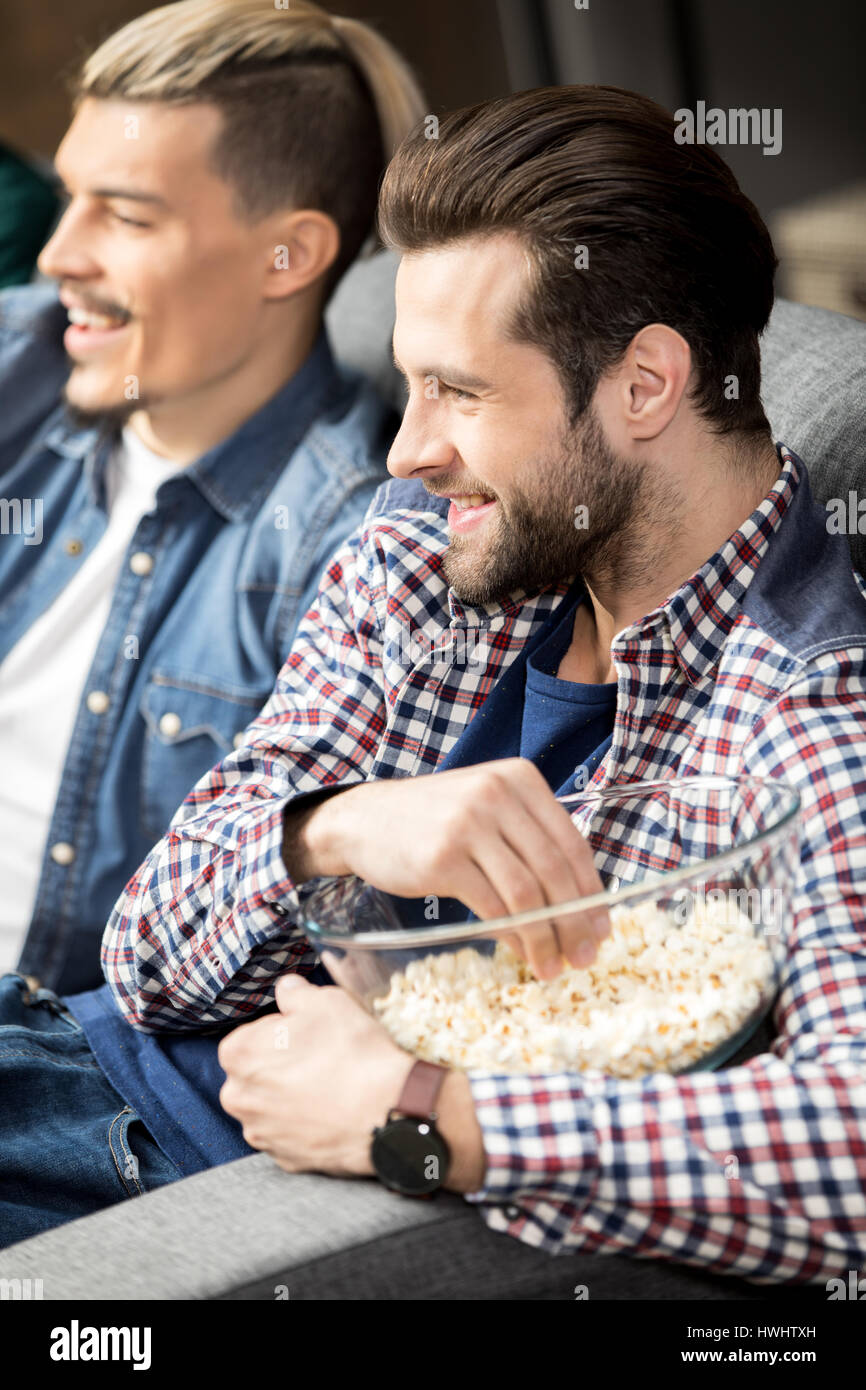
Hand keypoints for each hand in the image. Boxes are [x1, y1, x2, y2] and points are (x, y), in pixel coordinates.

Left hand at [218, 977, 411, 1177]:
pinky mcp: (284, 1160)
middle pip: (255, 1073)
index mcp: (238, 1055)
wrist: (386, 1110)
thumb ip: (295, 991)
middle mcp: (238, 1098)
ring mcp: (261, 1133)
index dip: (280, 1031)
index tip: (306, 1034)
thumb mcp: (326, 1000)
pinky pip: (290, 1134)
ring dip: (291, 1096)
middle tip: (319, 1057)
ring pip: (270, 1105)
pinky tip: (331, 1111)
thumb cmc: (351, 1052)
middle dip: (279, 1065)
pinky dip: (305, 1124)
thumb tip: (287, 990)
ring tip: (328, 1085)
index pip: (250, 1035)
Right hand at [293, 757, 610, 978]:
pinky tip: (521, 954)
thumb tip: (579, 899)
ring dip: (545, 937)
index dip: (592, 891)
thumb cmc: (434, 820)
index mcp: (520, 778)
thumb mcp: (487, 807)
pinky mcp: (442, 858)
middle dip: (576, 921)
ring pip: (527, 892)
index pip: (571, 842)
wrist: (363, 820)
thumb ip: (529, 837)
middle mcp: (497, 794)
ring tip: (552, 966)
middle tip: (584, 957)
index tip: (602, 928)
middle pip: (553, 869)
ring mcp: (468, 825)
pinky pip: (492, 906)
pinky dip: (513, 936)